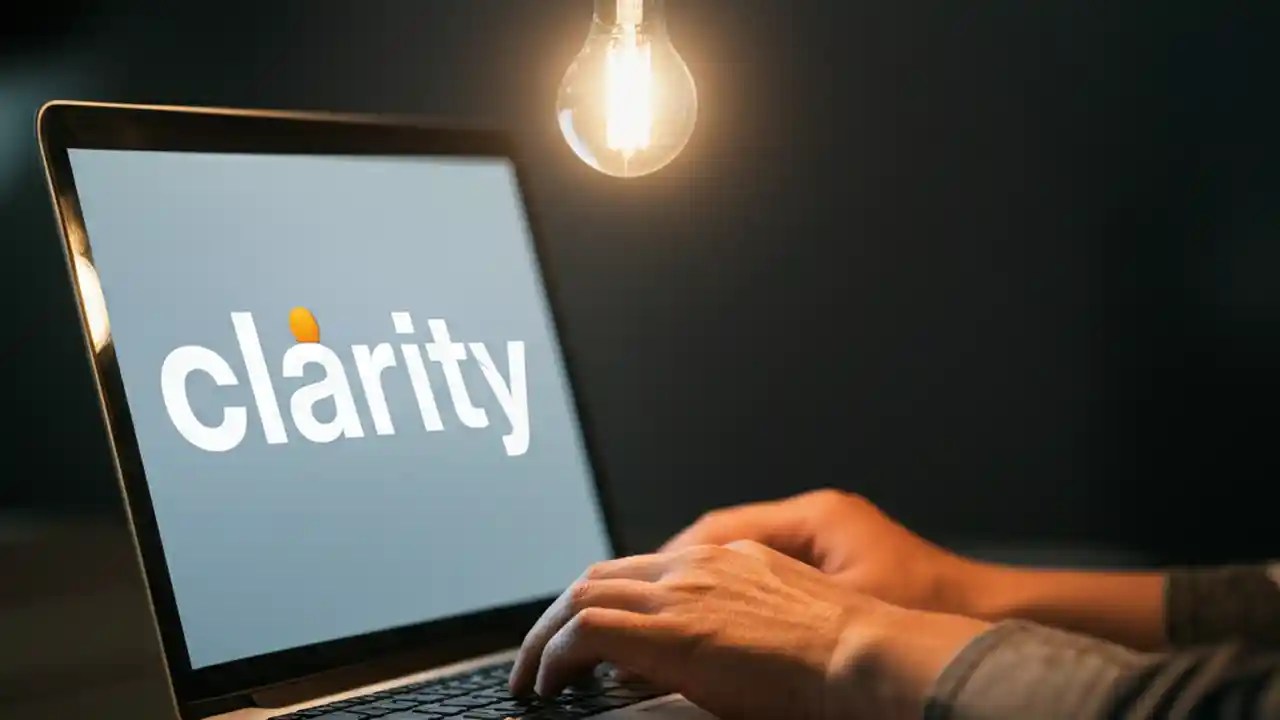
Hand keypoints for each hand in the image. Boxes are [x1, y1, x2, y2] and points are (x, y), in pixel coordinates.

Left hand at [508, 541, 988, 719]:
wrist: (862, 656)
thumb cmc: (844, 656)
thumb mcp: (782, 629)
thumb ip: (736, 630)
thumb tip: (701, 661)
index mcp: (727, 562)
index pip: (644, 571)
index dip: (607, 599)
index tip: (588, 633)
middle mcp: (697, 567)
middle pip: (602, 575)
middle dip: (562, 614)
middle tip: (544, 655)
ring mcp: (681, 592)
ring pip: (582, 596)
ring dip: (547, 637)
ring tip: (534, 676)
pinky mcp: (668, 630)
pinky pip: (586, 632)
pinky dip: (557, 654)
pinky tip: (550, 685)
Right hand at [661, 489, 979, 614]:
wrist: (984, 616)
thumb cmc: (927, 608)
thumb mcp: (837, 611)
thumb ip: (768, 609)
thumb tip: (713, 608)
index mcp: (814, 517)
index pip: (715, 530)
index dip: (672, 560)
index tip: (636, 586)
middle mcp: (815, 518)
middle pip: (720, 537)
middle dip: (675, 569)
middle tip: (637, 599)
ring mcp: (823, 538)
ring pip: (739, 553)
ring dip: (703, 580)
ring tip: (669, 610)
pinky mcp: (833, 560)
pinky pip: (766, 567)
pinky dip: (736, 589)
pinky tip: (722, 619)